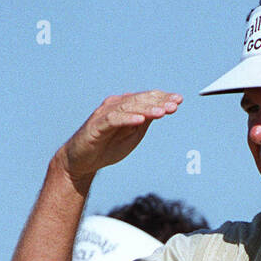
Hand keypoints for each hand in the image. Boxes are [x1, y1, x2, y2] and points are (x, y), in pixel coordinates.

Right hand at [60, 91, 182, 181]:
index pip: (146, 98)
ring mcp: (105, 114)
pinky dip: (127, 119)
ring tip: (162, 112)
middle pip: (139, 100)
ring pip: (128, 107)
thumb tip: (162, 109)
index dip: (162, 98)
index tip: (178, 100)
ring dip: (146, 109)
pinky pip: (113, 119)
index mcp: (125, 107)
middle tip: (174, 105)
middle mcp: (115, 106)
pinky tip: (140, 120)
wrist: (82, 162)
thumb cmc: (108, 147)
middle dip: (158, 102)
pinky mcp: (96, 125)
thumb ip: (145, 122)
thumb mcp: (133, 136)